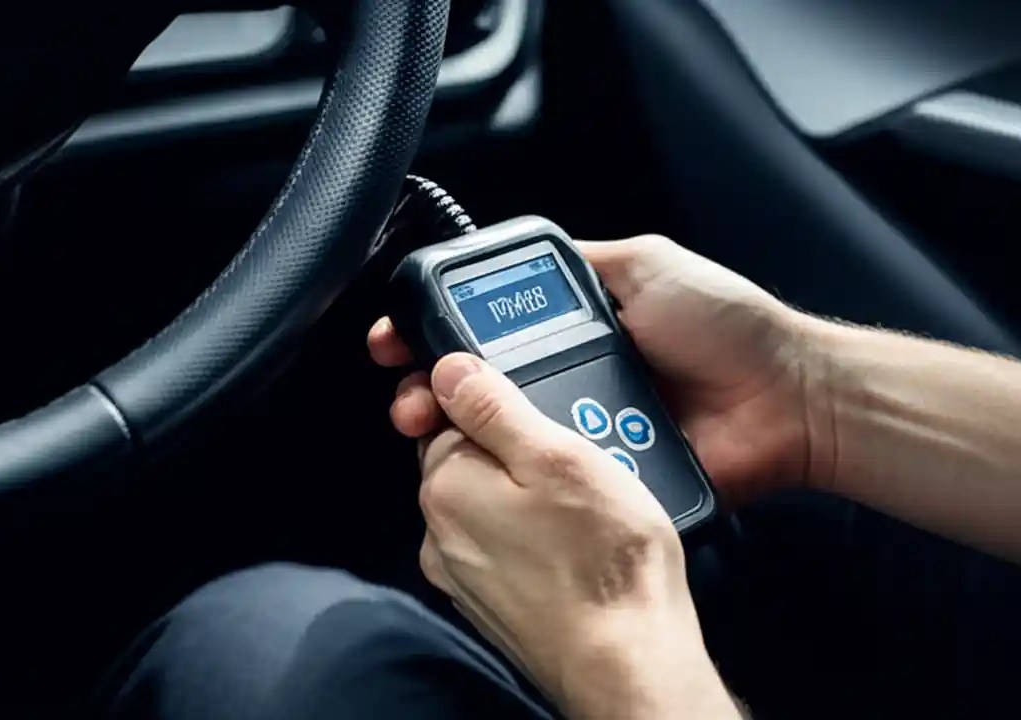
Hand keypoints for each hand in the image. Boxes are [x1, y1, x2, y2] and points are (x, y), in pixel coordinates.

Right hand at [370, 234, 813, 505]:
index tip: (399, 335)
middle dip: (426, 385)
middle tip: (406, 389)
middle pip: (478, 386)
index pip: (485, 330)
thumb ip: (585, 260)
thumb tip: (523, 258)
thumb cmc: (728, 326)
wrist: (787, 399)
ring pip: (500, 433)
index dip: (435, 330)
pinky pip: (546, 472)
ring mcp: (581, 426)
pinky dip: (510, 471)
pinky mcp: (600, 470)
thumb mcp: (646, 265)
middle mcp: (567, 377)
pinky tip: (478, 463)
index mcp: (572, 329)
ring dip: (453, 429)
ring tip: (425, 423)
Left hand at [413, 353, 738, 718]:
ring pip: (489, 504)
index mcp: (446, 484)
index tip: (537, 406)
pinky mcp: (492, 604)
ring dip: (526, 492)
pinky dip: (533, 535)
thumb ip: (494, 408)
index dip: (492, 400)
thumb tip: (447, 370)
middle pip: (468, 459)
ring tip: (588, 499)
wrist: (626, 664)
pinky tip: (578, 541)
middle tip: (577, 453)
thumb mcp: (558, 457)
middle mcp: (439, 531)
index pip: (447, 414)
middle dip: (514, 448)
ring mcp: (462, 574)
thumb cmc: (602, 561)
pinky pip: (505, 546)